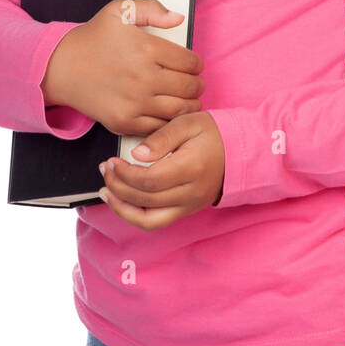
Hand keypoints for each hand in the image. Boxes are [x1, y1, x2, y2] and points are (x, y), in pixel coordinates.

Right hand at [40, 0, 204, 136]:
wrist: (61, 68)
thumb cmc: (92, 39)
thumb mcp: (119, 11)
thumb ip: (152, 9)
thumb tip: (178, 19)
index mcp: (146, 49)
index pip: (191, 62)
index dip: (196, 64)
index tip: (193, 65)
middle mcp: (143, 77)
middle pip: (190, 87)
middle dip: (197, 84)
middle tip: (194, 82)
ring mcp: (134, 102)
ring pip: (180, 110)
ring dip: (189, 104)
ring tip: (186, 98)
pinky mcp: (124, 121)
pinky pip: (160, 127)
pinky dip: (169, 122)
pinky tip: (168, 112)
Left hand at [97, 112, 225, 229]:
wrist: (238, 151)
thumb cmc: (211, 133)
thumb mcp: (187, 123)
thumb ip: (161, 138)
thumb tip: (136, 155)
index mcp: (191, 168)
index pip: (150, 180)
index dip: (125, 174)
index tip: (112, 161)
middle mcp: (191, 193)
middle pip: (145, 200)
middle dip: (118, 186)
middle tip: (105, 169)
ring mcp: (189, 206)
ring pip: (148, 220)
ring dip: (122, 208)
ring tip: (107, 192)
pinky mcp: (186, 211)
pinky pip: (156, 222)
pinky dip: (134, 215)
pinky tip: (122, 202)